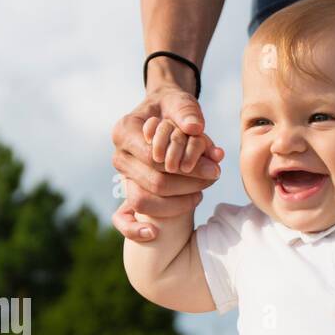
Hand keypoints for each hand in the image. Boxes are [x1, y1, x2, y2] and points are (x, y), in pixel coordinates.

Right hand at [111, 82, 223, 241]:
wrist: (160, 115)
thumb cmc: (171, 108)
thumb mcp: (180, 101)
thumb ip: (187, 111)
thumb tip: (195, 128)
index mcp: (125, 131)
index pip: (156, 158)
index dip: (188, 166)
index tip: (215, 168)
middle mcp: (119, 156)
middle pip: (154, 182)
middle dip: (188, 184)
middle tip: (215, 179)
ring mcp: (122, 176)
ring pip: (145, 201)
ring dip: (177, 203)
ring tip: (201, 193)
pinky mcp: (128, 192)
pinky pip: (123, 219)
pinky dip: (136, 229)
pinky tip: (156, 233)